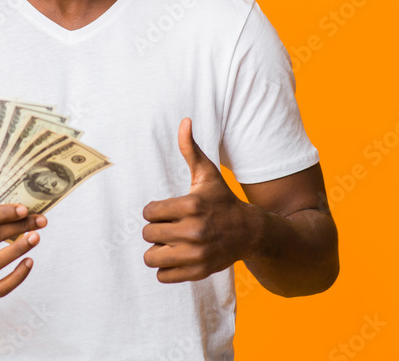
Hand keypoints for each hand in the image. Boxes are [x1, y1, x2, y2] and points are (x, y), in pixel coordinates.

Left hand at [142, 118, 263, 282]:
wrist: (250, 232)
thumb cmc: (222, 200)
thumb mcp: (208, 175)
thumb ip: (191, 149)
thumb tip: (184, 121)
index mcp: (192, 205)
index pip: (149, 212)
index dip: (154, 211)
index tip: (166, 211)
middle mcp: (194, 230)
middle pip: (148, 234)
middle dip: (155, 230)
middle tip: (168, 227)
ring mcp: (197, 253)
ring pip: (151, 257)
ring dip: (156, 251)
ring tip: (169, 243)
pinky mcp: (199, 271)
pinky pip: (164, 276)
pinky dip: (166, 269)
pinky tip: (176, 257)